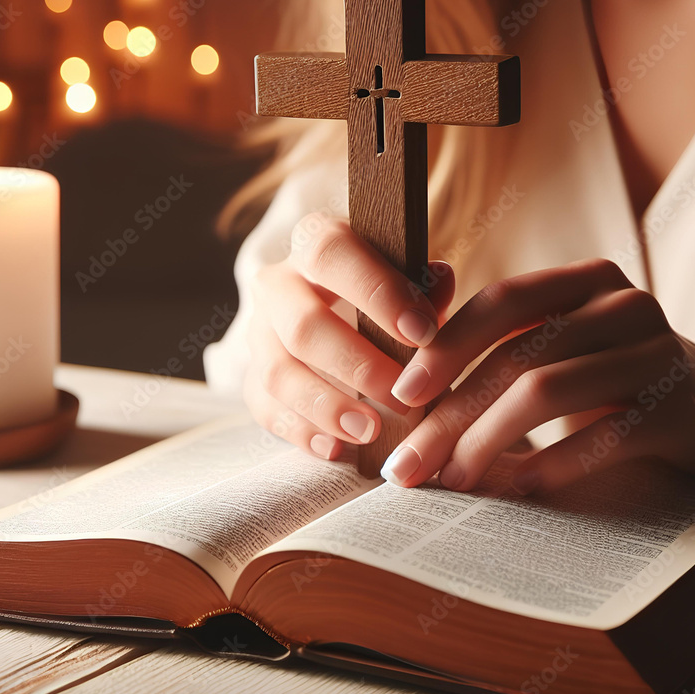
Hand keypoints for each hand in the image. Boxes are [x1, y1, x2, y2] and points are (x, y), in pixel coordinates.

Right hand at [244, 214, 454, 461]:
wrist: (337, 312)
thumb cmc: (382, 294)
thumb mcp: (404, 280)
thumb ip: (425, 286)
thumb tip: (442, 281)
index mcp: (317, 244)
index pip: (333, 255)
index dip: (378, 293)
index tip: (423, 333)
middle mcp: (278, 284)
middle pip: (302, 324)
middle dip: (357, 366)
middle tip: (404, 398)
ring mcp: (259, 333)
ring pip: (278, 372)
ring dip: (326, 407)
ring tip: (370, 431)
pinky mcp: (252, 377)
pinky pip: (265, 408)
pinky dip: (301, 432)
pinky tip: (336, 449)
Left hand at [381, 258, 694, 493]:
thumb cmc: (620, 377)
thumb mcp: (569, 345)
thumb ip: (506, 347)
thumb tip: (409, 394)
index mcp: (585, 280)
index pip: (501, 301)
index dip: (444, 346)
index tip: (401, 395)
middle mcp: (622, 303)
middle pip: (515, 354)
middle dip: (451, 412)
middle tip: (409, 463)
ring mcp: (655, 352)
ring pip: (546, 390)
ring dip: (487, 441)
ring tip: (453, 480)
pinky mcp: (679, 407)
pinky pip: (601, 436)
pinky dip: (551, 464)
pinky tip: (516, 488)